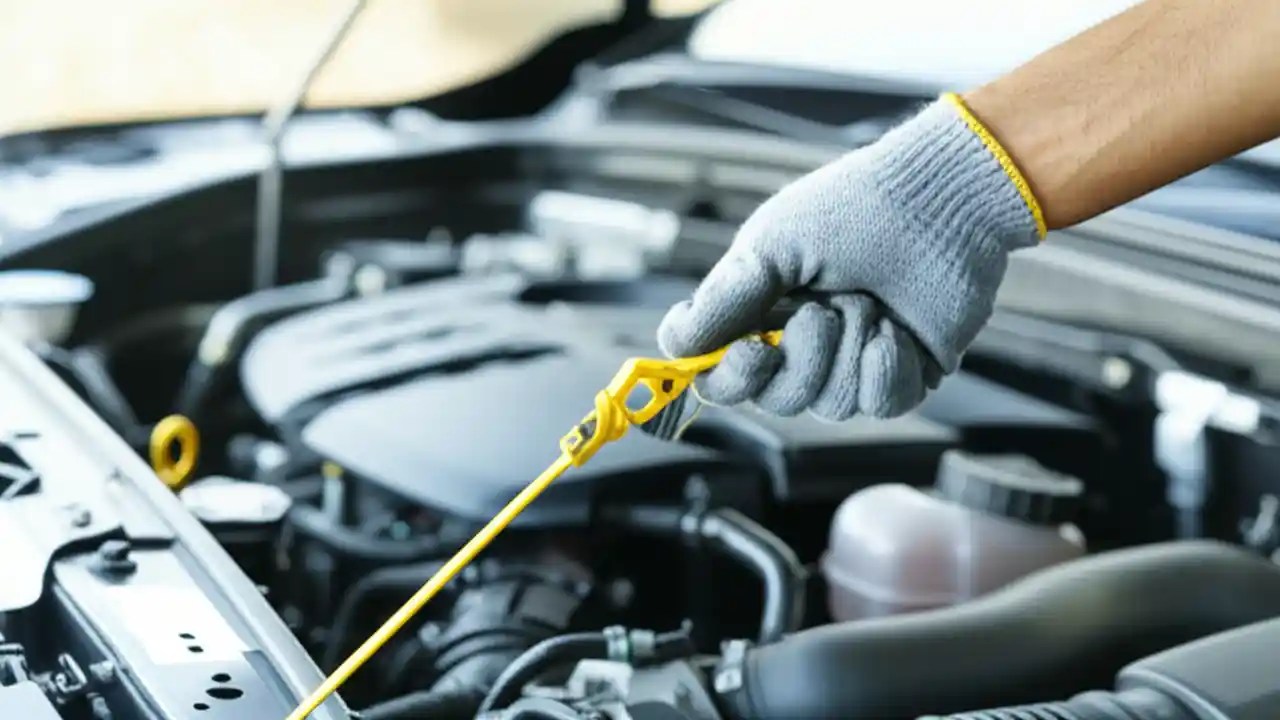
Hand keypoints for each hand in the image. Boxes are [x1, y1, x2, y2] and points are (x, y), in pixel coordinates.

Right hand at [658, 98, 1040, 419]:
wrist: (941, 203)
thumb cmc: (855, 208)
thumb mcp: (773, 245)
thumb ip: (724, 300)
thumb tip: (673, 345)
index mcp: (762, 313)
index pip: (723, 376)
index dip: (730, 377)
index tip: (751, 351)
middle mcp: (802, 345)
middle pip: (776, 398)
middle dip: (804, 356)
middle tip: (826, 308)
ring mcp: (852, 363)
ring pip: (828, 405)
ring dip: (849, 350)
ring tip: (870, 301)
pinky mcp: (901, 375)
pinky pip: (878, 405)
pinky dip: (884, 368)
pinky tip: (895, 331)